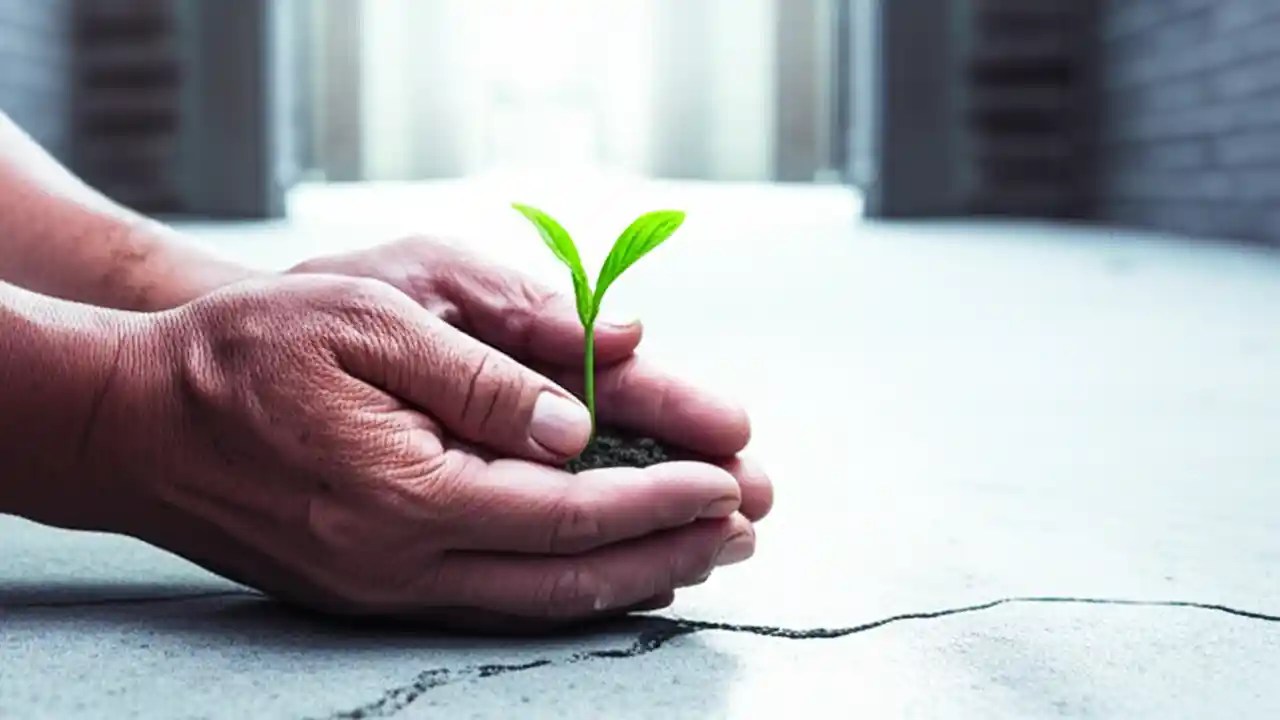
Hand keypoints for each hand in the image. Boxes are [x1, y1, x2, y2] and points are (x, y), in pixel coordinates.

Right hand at [93, 275, 752, 627]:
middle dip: (669, 552)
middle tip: (745, 527)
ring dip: (628, 577)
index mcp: (406, 493)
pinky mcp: (369, 588)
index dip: (659, 496)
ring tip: (703, 551)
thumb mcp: (368, 318)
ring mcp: (382, 587)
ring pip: (536, 601)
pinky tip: (606, 565)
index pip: (569, 510)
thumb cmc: (246, 352)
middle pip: (568, 578)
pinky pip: (492, 597)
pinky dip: (565, 584)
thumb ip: (482, 373)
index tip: (728, 478)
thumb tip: (578, 421)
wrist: (135, 421)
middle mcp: (400, 563)